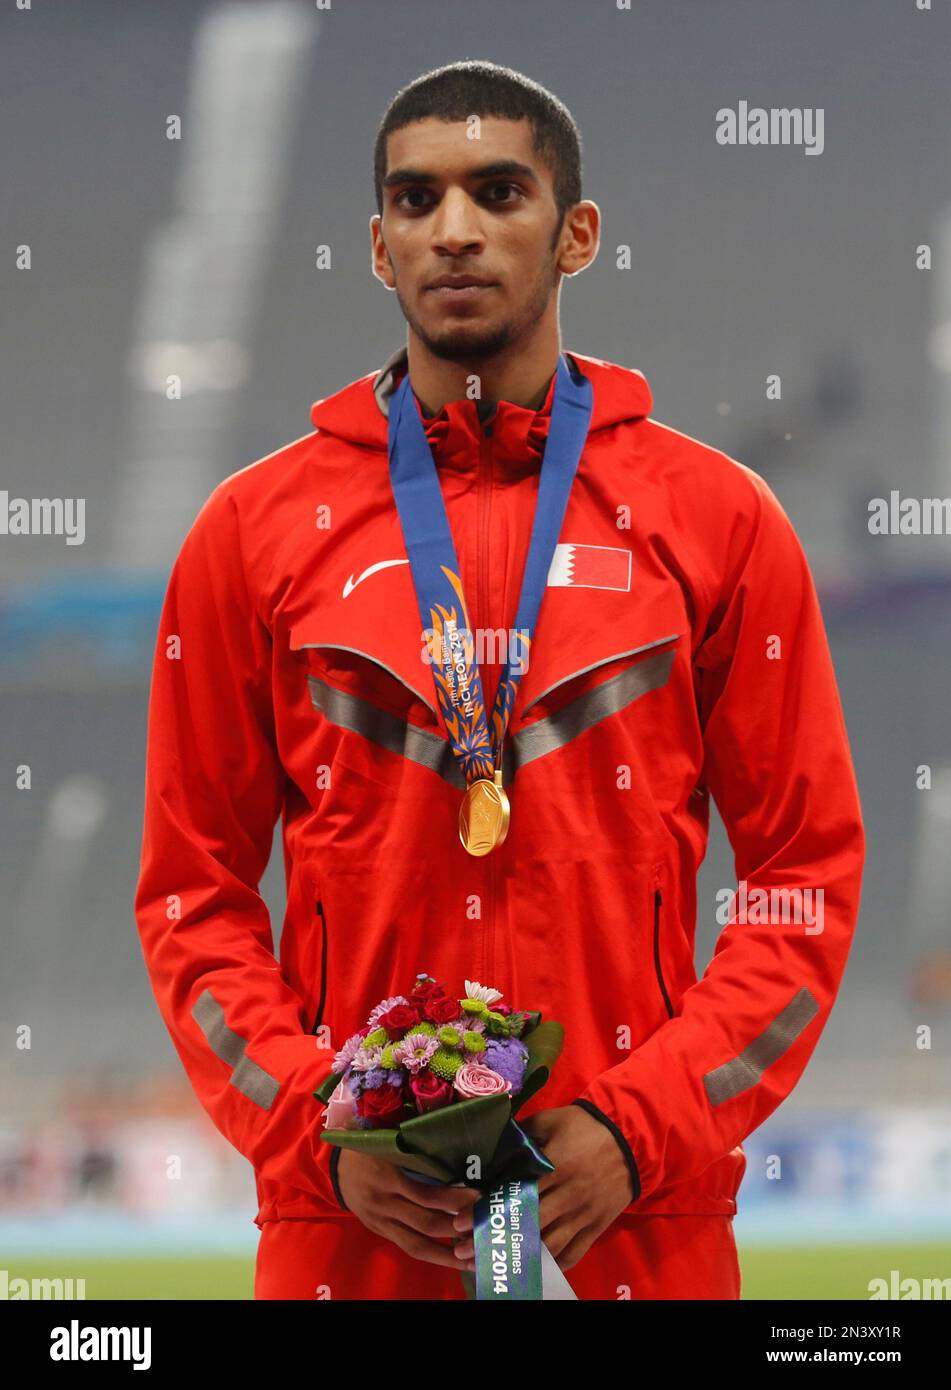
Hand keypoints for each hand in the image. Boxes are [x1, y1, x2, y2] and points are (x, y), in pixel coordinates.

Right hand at [337, 1148, 480, 1272]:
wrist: (334, 1164)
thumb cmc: (368, 1145)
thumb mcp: (388, 1139)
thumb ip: (415, 1145)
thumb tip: (455, 1142)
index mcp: (388, 1175)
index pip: (426, 1194)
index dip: (453, 1199)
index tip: (479, 1196)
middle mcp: (384, 1203)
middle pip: (426, 1222)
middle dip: (457, 1228)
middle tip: (485, 1228)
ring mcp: (380, 1221)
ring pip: (416, 1245)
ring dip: (446, 1255)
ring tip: (472, 1260)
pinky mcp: (379, 1231)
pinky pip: (407, 1246)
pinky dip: (431, 1253)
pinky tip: (450, 1258)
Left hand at [450, 1105, 633, 1270]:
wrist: (630, 1138)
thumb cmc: (585, 1127)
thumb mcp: (551, 1120)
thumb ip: (522, 1133)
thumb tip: (492, 1144)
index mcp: (555, 1167)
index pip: (514, 1195)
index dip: (487, 1211)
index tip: (461, 1222)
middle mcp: (568, 1196)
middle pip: (528, 1226)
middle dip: (496, 1240)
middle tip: (466, 1250)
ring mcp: (584, 1215)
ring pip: (549, 1246)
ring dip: (520, 1258)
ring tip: (494, 1265)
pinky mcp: (596, 1227)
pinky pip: (573, 1254)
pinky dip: (553, 1264)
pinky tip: (533, 1267)